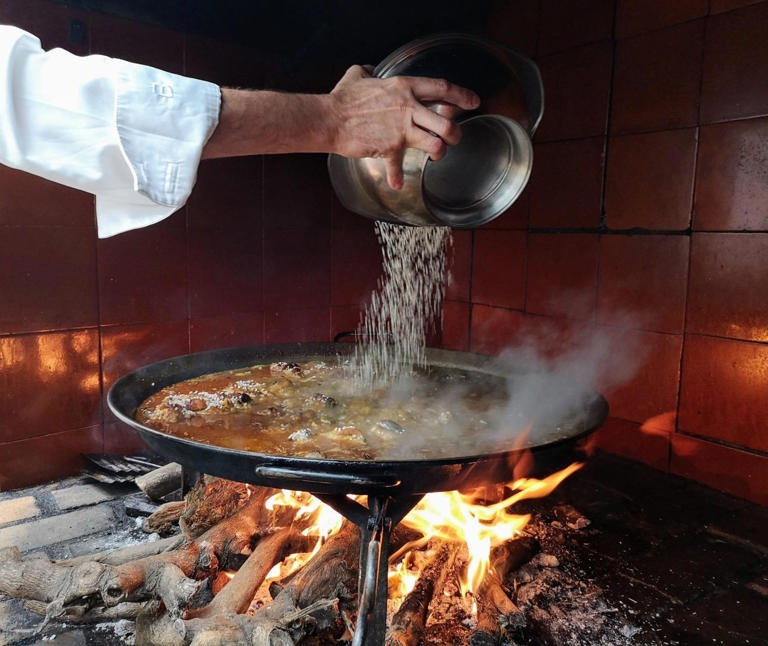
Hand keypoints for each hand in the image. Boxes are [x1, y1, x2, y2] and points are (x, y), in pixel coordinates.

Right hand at [328, 65, 479, 189]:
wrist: (331, 119)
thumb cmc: (343, 98)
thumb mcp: (358, 75)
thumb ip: (369, 72)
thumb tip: (369, 70)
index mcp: (404, 87)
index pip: (442, 88)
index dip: (462, 95)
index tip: (473, 102)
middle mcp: (408, 107)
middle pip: (447, 121)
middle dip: (457, 132)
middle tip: (456, 137)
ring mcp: (401, 128)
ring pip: (436, 143)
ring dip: (440, 152)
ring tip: (436, 156)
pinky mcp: (391, 147)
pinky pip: (399, 167)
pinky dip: (396, 178)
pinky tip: (396, 184)